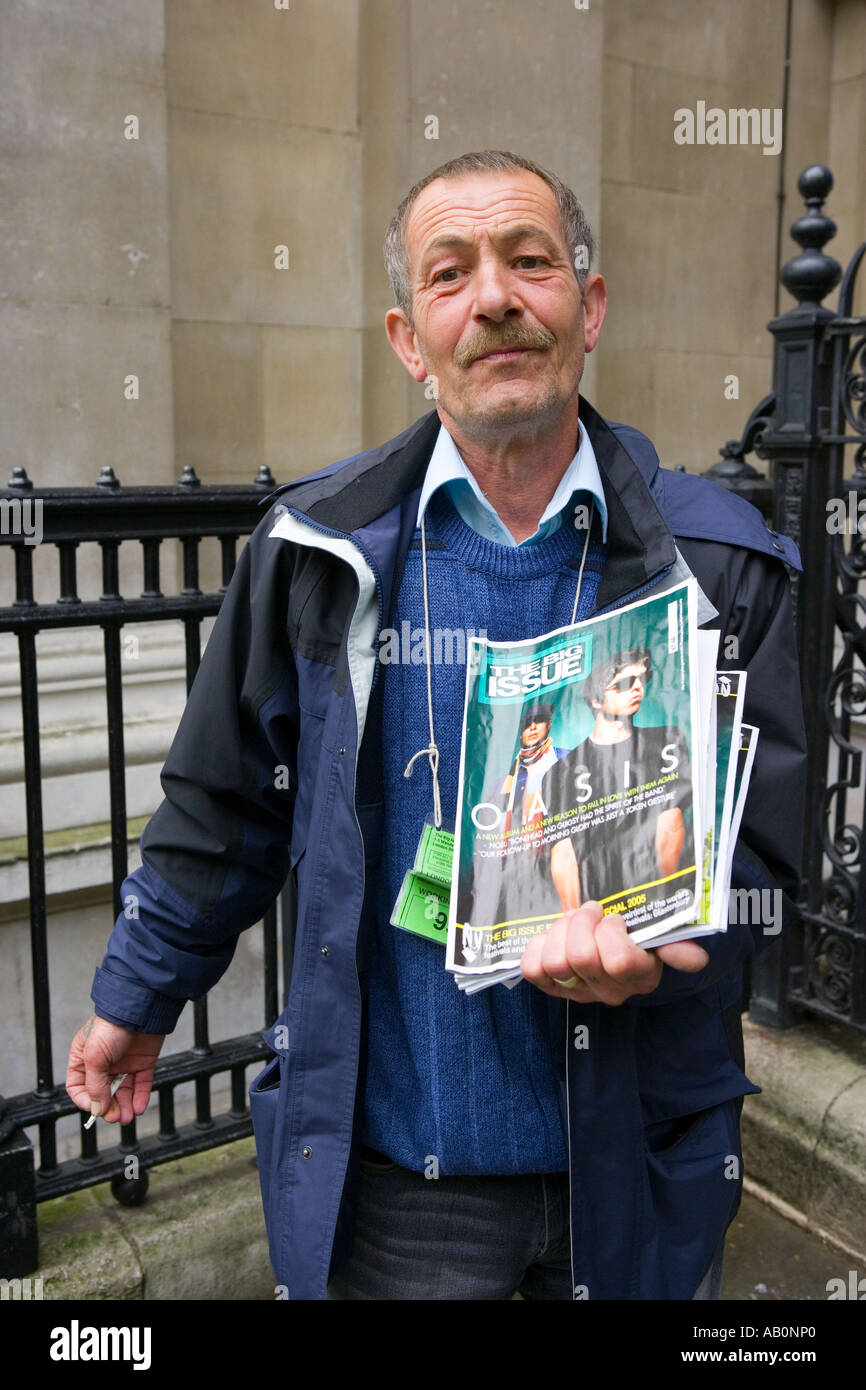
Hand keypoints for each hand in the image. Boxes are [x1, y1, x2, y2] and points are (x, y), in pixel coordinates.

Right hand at [66, 1015, 164, 1124]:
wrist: (141, 1009)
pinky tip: (138, 1108)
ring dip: (124, 1107)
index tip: (95, 1109)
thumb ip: (95, 1085)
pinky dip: (140, 1098)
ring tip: (127, 1117)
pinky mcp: (142, 1063)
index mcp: (84, 1058)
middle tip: (116, 1117)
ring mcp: (123, 1064)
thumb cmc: (112, 1026)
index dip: (85, 1100)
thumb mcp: (95, 1056)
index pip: (78, 1087)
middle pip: (102, 1093)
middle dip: (109, 1108)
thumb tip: (97, 1109)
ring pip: (123, 1092)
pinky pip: (140, 1085)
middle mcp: (103, 1063)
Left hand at [521, 901, 708, 1004]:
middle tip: (589, 910)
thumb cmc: (634, 933)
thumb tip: (695, 957)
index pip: (620, 962)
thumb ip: (677, 942)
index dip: (610, 932)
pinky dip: (537, 946)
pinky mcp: (551, 987)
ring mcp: (578, 992)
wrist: (606, 941)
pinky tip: (551, 936)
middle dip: (581, 923)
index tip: (613, 918)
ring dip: (560, 930)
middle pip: (582, 958)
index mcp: (641, 975)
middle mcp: (610, 991)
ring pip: (555, 962)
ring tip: (571, 920)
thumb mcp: (658, 935)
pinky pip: (533, 970)